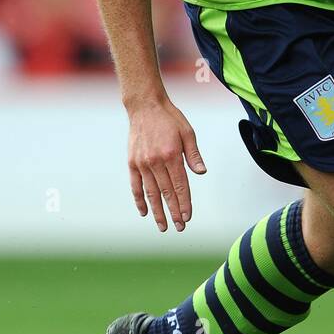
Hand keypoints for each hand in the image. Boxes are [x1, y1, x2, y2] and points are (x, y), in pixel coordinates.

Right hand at [127, 98, 205, 232]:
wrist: (145, 106)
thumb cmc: (170, 119)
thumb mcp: (188, 132)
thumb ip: (194, 154)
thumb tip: (202, 172)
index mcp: (172, 155)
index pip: (180, 185)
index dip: (184, 203)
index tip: (187, 217)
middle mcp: (156, 162)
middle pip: (166, 193)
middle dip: (174, 212)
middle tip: (180, 227)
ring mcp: (142, 163)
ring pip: (151, 193)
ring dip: (157, 212)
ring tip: (163, 226)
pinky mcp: (132, 163)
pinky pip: (136, 186)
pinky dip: (139, 200)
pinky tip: (145, 213)